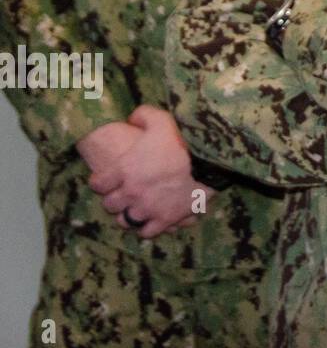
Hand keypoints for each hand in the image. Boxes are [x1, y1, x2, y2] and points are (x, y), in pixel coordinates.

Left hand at [88, 105, 211, 238]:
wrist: (208, 163)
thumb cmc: (182, 141)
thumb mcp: (161, 120)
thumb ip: (143, 115)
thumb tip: (131, 117)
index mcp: (124, 170)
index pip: (98, 183)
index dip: (101, 181)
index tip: (107, 179)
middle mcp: (131, 192)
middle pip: (110, 205)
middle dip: (115, 199)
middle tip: (124, 192)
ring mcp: (147, 208)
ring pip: (125, 221)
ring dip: (128, 214)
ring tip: (135, 208)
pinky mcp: (164, 219)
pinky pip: (146, 232)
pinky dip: (146, 227)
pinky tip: (151, 219)